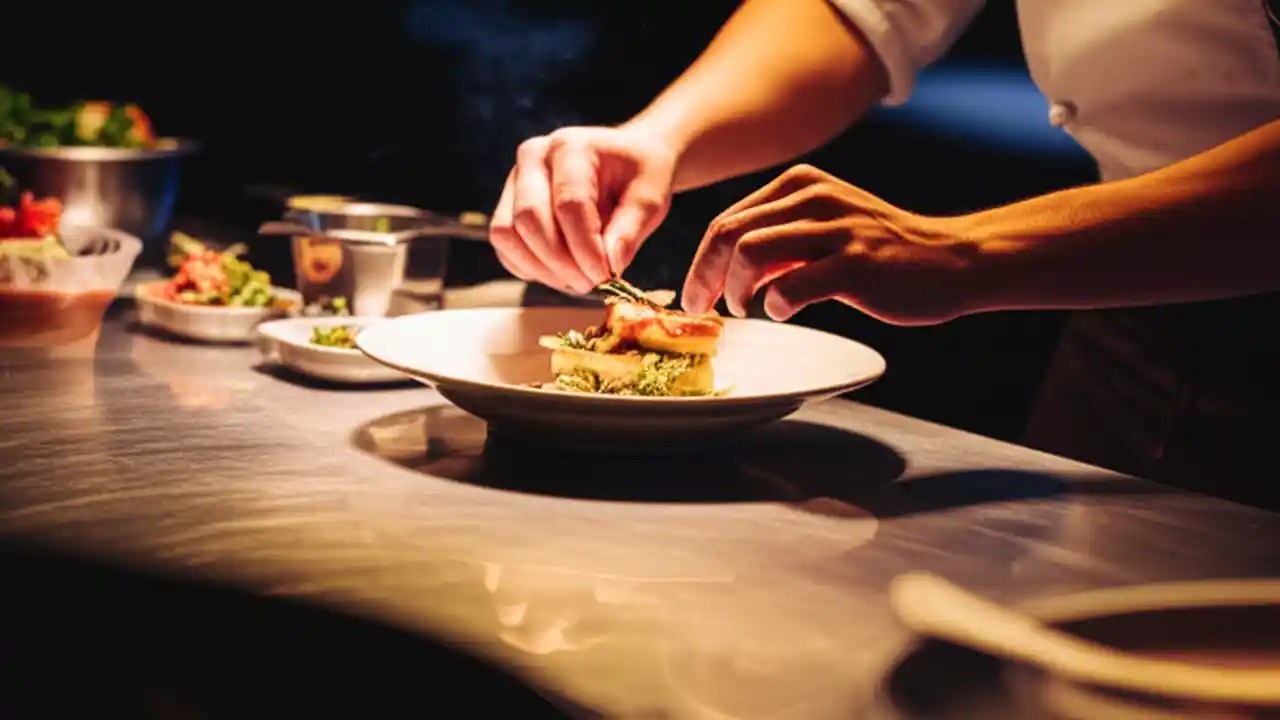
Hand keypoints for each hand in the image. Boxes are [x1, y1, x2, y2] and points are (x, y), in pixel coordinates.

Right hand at [488, 125, 677, 294]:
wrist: (626, 159)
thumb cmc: (639, 175)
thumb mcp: (650, 198)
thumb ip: (631, 230)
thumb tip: (610, 266)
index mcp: (572, 147)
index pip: (569, 205)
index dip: (585, 248)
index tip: (606, 275)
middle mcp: (535, 156)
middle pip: (529, 219)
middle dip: (561, 262)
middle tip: (591, 282)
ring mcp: (515, 178)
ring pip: (508, 234)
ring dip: (541, 268)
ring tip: (577, 279)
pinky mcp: (508, 203)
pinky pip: (504, 245)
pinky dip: (528, 267)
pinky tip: (561, 271)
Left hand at [681, 164, 979, 325]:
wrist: (952, 260)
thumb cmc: (882, 252)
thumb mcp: (825, 228)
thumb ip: (779, 241)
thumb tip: (728, 269)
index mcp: (800, 185)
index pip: (728, 220)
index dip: (701, 261)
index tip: (695, 294)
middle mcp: (815, 198)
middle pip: (730, 234)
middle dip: (705, 276)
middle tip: (704, 308)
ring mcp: (837, 229)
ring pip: (751, 253)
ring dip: (736, 289)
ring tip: (745, 309)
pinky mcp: (856, 264)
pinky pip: (791, 286)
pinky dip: (776, 305)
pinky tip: (783, 312)